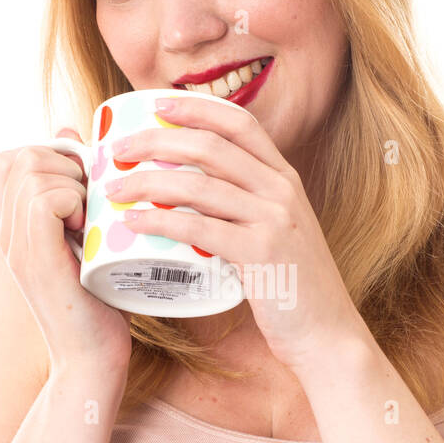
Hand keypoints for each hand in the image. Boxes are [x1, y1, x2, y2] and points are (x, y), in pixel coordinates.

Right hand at [0, 127, 133, 373]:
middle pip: (20, 156)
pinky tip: (85, 229)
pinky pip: (42, 201)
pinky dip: (71, 201)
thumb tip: (75, 136)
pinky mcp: (37, 260)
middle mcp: (10, 233)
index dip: (51, 155)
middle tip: (91, 203)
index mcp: (18, 227)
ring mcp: (19, 246)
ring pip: (30, 171)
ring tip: (88, 220)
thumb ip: (80, 194)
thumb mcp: (91, 238)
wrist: (93, 359)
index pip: (10, 159)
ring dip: (71, 183)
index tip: (84, 184)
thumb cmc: (102, 301)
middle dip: (65, 164)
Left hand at [103, 93, 364, 374]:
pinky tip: (134, 222)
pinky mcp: (262, 254)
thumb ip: (247, 210)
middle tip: (117, 151)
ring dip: (147, 181)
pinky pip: (198, 227)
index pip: (240, 123)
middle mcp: (282, 190)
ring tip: (115, 188)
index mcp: (285, 179)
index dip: (197, 108)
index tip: (158, 105)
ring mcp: (274, 220)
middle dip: (156, 140)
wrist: (328, 336)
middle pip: (210, 146)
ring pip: (198, 184)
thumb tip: (193, 196)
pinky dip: (159, 221)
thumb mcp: (278, 234)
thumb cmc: (293, 290)